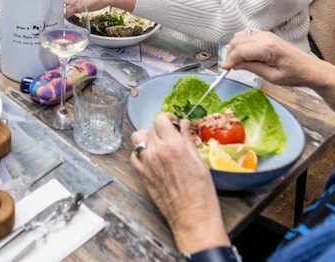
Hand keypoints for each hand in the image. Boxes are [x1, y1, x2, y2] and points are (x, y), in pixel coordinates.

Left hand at [130, 113, 228, 252]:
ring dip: (148, 137)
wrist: (192, 216)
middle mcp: (156, 152)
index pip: (160, 119)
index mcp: (172, 145)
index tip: (174, 123)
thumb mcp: (199, 160)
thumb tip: (183, 124)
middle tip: (172, 135)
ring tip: (159, 144)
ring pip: (138, 138)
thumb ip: (187, 139)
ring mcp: (146, 163)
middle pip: (150, 127)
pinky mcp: (142, 175)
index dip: (167, 118)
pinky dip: (141, 153)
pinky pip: (134, 156)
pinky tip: (152, 157)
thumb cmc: (201, 192)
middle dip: (161, 128)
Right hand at [223, 29, 328, 88]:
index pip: (240, 51)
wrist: (310, 68)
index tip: (225, 69)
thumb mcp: (272, 77)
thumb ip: (252, 68)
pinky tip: (245, 54)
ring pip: (240, 36)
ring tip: (238, 62)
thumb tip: (235, 65)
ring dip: (235, 48)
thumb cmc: (294, 75)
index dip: (229, 60)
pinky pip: (247, 34)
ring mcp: (266, 34)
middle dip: (230, 54)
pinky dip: (242, 43)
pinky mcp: (267, 35)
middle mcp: (265, 37)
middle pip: (237, 41)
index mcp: (268, 48)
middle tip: (231, 67)